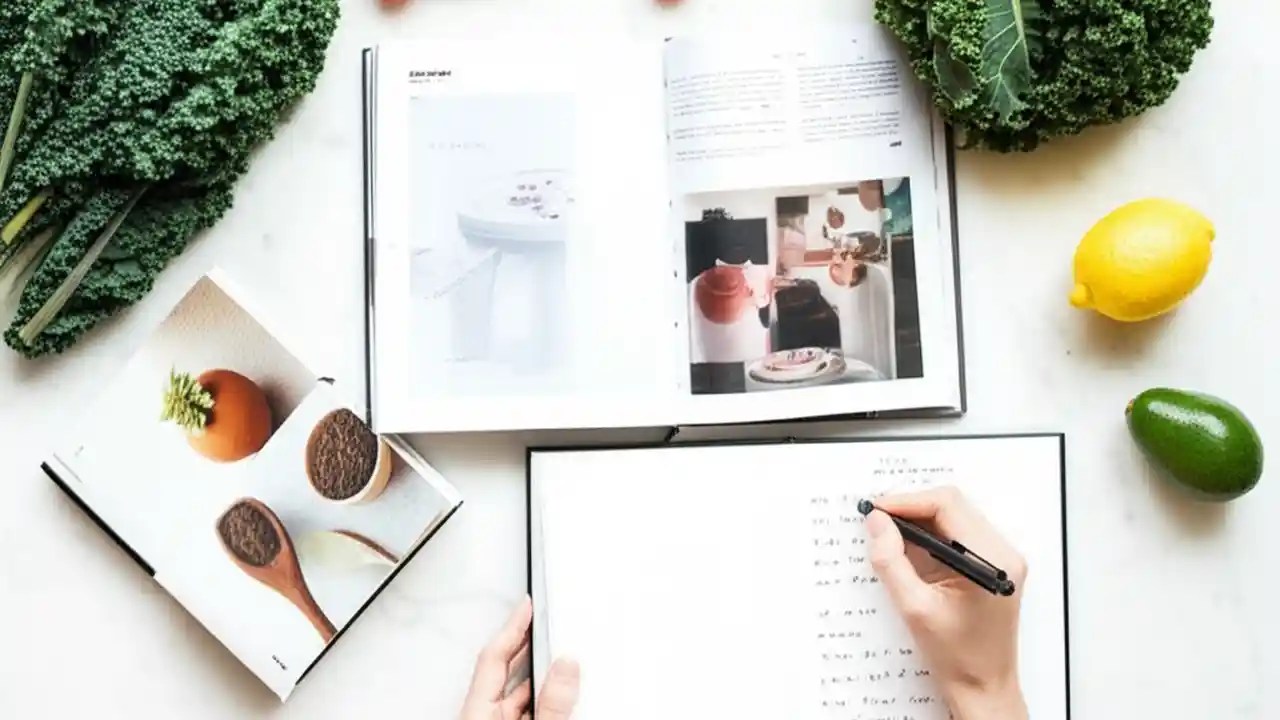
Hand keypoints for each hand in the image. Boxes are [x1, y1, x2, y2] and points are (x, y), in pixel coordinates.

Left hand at [460, 597, 579, 719]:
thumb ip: (551, 704)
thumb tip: (566, 667)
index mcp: (477, 711)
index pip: (493, 656)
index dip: (512, 626)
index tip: (527, 605)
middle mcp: (480, 716)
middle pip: (501, 669)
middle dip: (524, 642)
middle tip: (542, 619)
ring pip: (513, 690)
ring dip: (535, 671)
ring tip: (557, 652)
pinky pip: (518, 707)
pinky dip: (536, 693)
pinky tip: (554, 692)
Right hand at [865, 487, 1028, 719]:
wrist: (982, 686)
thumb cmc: (958, 657)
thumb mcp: (915, 608)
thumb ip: (892, 562)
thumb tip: (877, 523)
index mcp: (991, 560)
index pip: (947, 506)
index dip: (907, 502)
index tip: (876, 510)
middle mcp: (1002, 553)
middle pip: (951, 506)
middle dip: (910, 509)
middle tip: (877, 520)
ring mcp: (998, 559)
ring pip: (952, 517)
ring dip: (919, 521)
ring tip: (887, 534)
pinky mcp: (989, 566)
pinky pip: (956, 535)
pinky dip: (929, 535)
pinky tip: (907, 547)